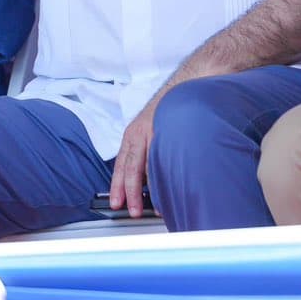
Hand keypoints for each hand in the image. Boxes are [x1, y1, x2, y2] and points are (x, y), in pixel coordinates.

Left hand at [109, 91, 164, 219]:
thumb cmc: (166, 113)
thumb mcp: (147, 131)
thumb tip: (144, 183)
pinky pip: (167, 155)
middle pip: (132, 168)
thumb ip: (143, 154)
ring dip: (154, 186)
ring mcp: (156, 132)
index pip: (121, 165)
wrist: (184, 89)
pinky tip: (170, 183)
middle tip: (134, 210)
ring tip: (157, 204)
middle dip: (132, 192)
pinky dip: (167, 171)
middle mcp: (140, 134)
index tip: (116, 203)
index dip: (118, 186)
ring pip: (151, 164)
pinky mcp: (171, 130)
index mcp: (132, 136)